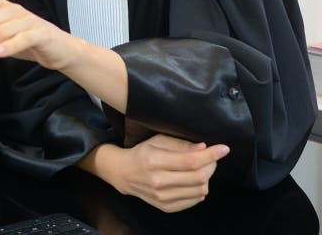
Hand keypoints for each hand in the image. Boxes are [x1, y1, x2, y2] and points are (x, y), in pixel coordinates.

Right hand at [84, 135, 230, 212]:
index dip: (211, 155)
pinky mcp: (166, 207)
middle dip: (211, 165)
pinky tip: (193, 180)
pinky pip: (195, 200)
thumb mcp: (157, 141)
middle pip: (199, 177)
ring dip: (207, 177)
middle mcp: (158, 182)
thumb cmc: (142, 153)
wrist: (124, 174)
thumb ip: (180, 144)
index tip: (224, 149)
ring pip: (200, 190)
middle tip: (211, 157)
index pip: (191, 161)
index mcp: (154, 161)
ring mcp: (162, 197)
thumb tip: (203, 148)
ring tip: (201, 168)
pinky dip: (200, 189)